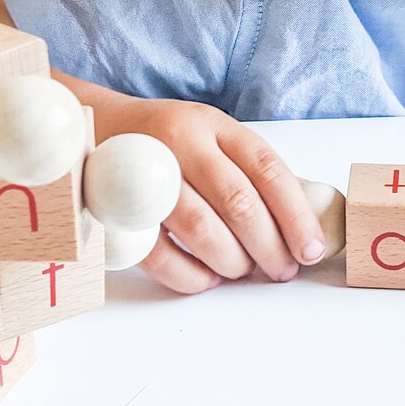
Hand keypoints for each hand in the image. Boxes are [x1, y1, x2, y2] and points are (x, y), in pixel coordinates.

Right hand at [106, 97, 325, 293]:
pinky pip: (159, 253)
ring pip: (201, 228)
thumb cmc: (166, 142)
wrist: (93, 130)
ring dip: (233, 261)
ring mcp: (146, 174)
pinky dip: (190, 275)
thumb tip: (301, 223)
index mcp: (214, 126)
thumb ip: (248, 171)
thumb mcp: (210, 137)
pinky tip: (207, 279)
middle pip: (238, 202)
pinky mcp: (116, 207)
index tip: (311, 249)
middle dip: (269, 246)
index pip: (268, 169)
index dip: (296, 214)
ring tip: (243, 271)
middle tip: (282, 269)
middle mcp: (182, 143)